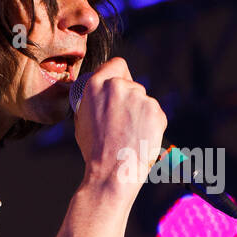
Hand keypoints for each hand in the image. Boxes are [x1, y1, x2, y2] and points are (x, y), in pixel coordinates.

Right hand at [73, 56, 166, 203]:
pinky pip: (156, 113)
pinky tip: (141, 138)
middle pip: (132, 84)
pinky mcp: (155, 110)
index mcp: (95, 85)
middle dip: (130, 100)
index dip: (120, 75)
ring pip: (144, 100)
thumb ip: (93, 101)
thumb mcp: (81, 120)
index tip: (121, 86)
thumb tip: (101, 96)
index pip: (116, 64)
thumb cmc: (95, 151)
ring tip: (130, 135)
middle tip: (124, 122)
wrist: (113, 171)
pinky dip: (152, 124)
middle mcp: (117, 86)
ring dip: (140, 113)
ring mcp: (139, 97)